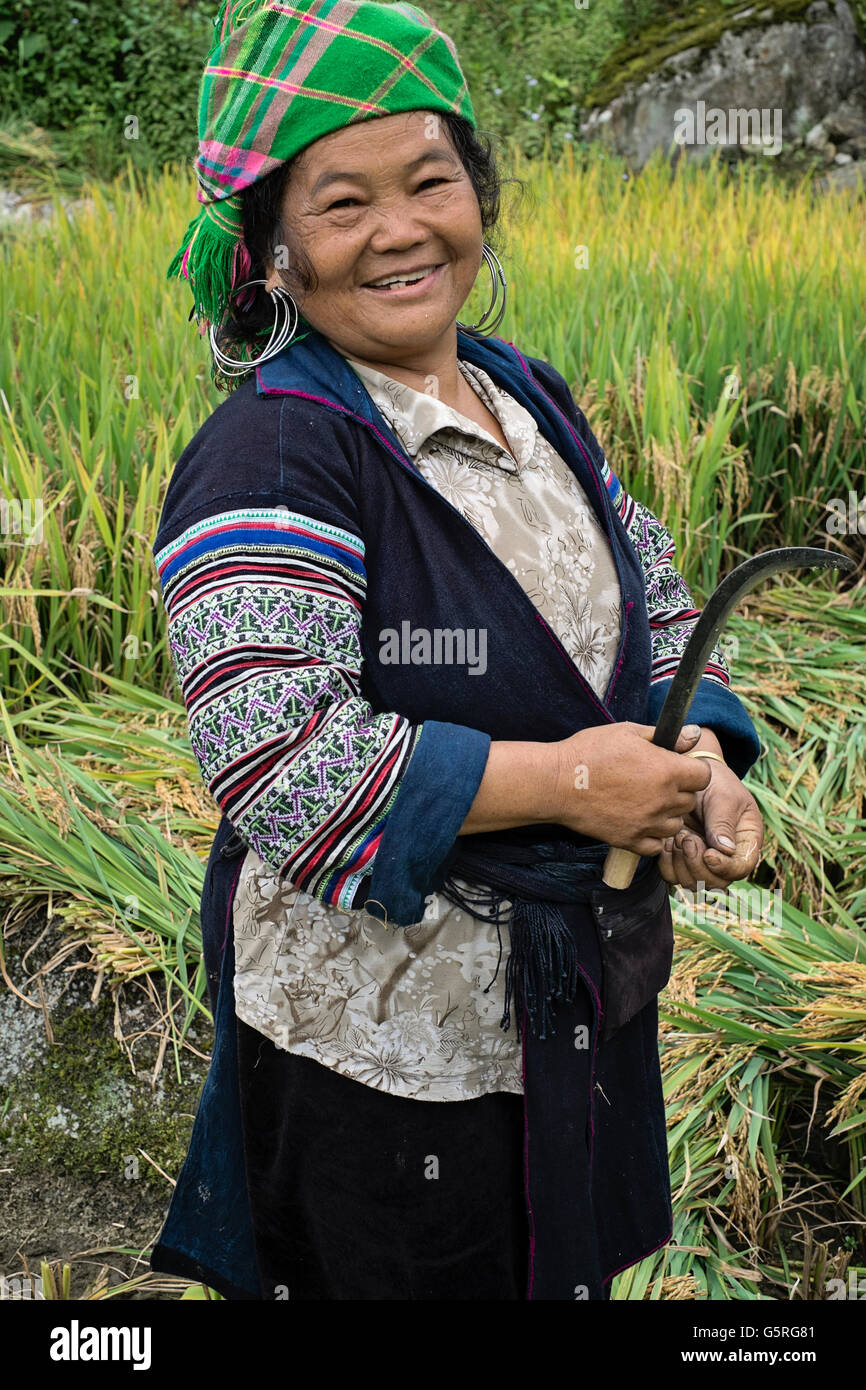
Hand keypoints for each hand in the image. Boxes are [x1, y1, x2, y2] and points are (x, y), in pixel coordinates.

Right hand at [554, 720, 710, 855]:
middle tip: (657, 782)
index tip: (677, 767)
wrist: (557, 782)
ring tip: (647, 802)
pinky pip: (655, 845)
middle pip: (691, 801)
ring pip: (675, 824)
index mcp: (666, 771)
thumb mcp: (628, 732)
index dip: (692, 770)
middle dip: (680, 791)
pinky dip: (652, 836)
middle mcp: (662, 800)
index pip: (703, 776)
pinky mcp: (630, 840)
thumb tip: (694, 734)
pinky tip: (638, 821)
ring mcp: (647, 823)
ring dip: (667, 814)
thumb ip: (665, 736)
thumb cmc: (590, 751)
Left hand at [657, 734, 763, 890]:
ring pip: (693, 883)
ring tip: (678, 836)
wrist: (692, 775)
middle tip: (687, 839)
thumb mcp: (724, 798)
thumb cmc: (715, 782)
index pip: (740, 868)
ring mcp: (703, 859)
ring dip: (681, 864)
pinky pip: (673, 875)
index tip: (707, 853)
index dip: (724, 867)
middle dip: (698, 866)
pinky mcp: (682, 858)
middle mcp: (726, 856)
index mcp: (745, 842)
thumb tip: (725, 850)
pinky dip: (667, 863)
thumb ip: (723, 823)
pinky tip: (668, 841)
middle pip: (716, 883)